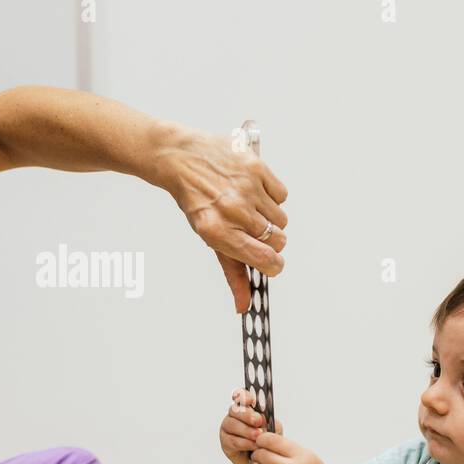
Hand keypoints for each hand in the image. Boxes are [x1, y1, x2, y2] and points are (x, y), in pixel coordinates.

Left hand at [158, 122, 288, 312]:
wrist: (181, 159)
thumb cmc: (196, 201)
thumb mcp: (209, 238)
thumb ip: (232, 272)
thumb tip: (244, 305)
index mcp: (218, 232)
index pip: (265, 259)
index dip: (272, 264)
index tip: (270, 263)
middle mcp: (233, 210)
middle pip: (278, 240)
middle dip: (269, 240)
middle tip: (251, 229)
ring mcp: (246, 187)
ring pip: (281, 219)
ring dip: (269, 217)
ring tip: (248, 206)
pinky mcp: (257, 168)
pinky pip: (281, 195)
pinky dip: (271, 196)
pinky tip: (252, 190)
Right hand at [220, 387, 279, 463]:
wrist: (265, 462)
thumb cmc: (268, 442)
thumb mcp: (274, 430)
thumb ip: (270, 422)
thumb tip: (263, 419)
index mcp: (246, 408)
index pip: (240, 396)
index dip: (242, 395)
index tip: (250, 400)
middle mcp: (234, 416)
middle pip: (235, 410)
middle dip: (246, 415)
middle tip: (258, 421)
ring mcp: (228, 428)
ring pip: (232, 424)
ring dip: (246, 430)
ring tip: (258, 436)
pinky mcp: (225, 442)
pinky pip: (232, 440)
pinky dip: (244, 443)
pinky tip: (253, 446)